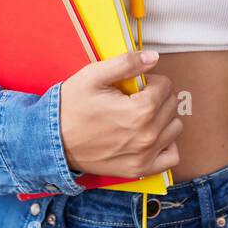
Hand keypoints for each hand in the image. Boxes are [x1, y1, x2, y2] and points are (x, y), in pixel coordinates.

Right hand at [59, 50, 182, 179]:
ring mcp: (144, 155)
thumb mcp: (93, 76)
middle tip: (135, 98)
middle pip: (171, 105)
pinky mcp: (139, 169)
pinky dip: (166, 145)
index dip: (150, 80)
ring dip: (162, 118)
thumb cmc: (71, 107)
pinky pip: (171, 157)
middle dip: (157, 97)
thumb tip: (153, 57)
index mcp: (140, 110)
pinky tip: (150, 136)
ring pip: (174, 127)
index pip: (165, 86)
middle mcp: (147, 135)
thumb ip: (126, 63)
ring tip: (141, 116)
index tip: (135, 85)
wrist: (53, 141)